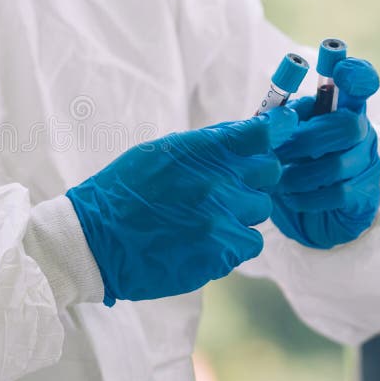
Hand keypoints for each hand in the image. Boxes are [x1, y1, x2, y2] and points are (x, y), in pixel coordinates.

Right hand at [66, 108, 296, 305]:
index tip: (285, 126)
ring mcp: (221, 220)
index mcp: (199, 151)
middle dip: (254, 177)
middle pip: (269, 173)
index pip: (261, 133)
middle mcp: (216, 182)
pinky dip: (234, 243)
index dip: (279, 128)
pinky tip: (206, 241)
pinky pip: (249, 244)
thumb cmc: (122, 194)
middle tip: (229, 186)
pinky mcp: (220, 254)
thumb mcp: (157, 153)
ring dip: (241, 213)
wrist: (94, 241)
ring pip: (260, 211)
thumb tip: (244, 133)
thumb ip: (204, 146)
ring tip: (207, 218)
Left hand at [271, 58, 379, 248]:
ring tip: (277, 182)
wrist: (303, 213)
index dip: (355, 75)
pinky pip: (339, 193)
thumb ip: (274, 121)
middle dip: (304, 141)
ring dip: (299, 175)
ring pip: (338, 164)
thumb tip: (273, 115)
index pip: (360, 82)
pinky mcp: (366, 194)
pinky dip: (308, 197)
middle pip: (346, 126)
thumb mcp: (275, 138)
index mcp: (339, 109)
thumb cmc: (289, 166)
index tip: (339, 72)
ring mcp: (366, 162)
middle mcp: (360, 130)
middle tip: (277, 154)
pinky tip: (291, 198)